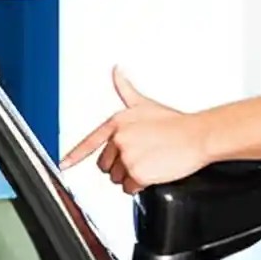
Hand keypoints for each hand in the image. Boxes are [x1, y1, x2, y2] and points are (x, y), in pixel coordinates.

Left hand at [60, 67, 211, 194]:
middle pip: (106, 165)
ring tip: (151, 161)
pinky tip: (155, 171)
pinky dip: (141, 185)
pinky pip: (130, 189)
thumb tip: (116, 70)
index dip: (74, 155)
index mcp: (117, 122)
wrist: (196, 135)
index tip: (64, 165)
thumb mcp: (145, 103)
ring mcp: (127, 156)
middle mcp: (118, 138)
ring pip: (118, 179)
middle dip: (121, 165)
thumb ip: (125, 89)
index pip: (90, 141)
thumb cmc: (175, 123)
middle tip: (143, 156)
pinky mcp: (136, 172)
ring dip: (132, 176)